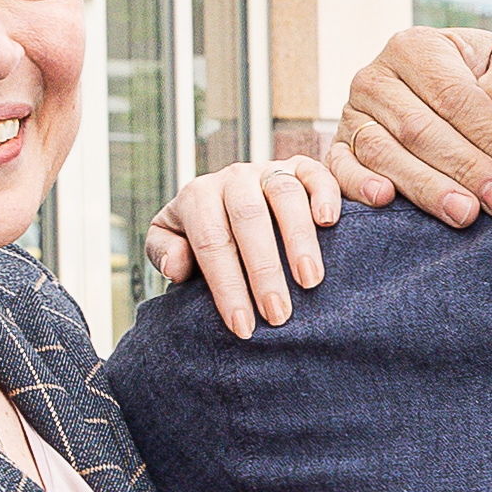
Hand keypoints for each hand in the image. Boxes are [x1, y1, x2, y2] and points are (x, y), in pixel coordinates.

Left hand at [142, 153, 354, 334]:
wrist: (228, 199)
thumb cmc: (204, 234)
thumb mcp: (171, 240)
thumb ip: (162, 251)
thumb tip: (177, 266)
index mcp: (198, 196)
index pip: (211, 241)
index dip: (227, 285)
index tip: (242, 325)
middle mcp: (233, 178)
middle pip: (248, 217)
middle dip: (263, 270)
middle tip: (278, 314)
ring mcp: (268, 169)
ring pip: (284, 194)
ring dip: (298, 239)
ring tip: (309, 281)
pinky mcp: (300, 166)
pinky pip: (316, 173)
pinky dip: (325, 195)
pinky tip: (329, 223)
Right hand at [340, 25, 491, 227]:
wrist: (461, 92)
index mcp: (416, 46)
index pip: (453, 96)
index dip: (488, 136)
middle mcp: (375, 77)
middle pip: (419, 129)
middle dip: (464, 169)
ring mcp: (352, 114)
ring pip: (384, 152)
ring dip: (425, 187)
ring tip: (464, 213)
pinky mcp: (339, 148)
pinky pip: (340, 168)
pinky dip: (358, 184)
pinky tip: (385, 199)